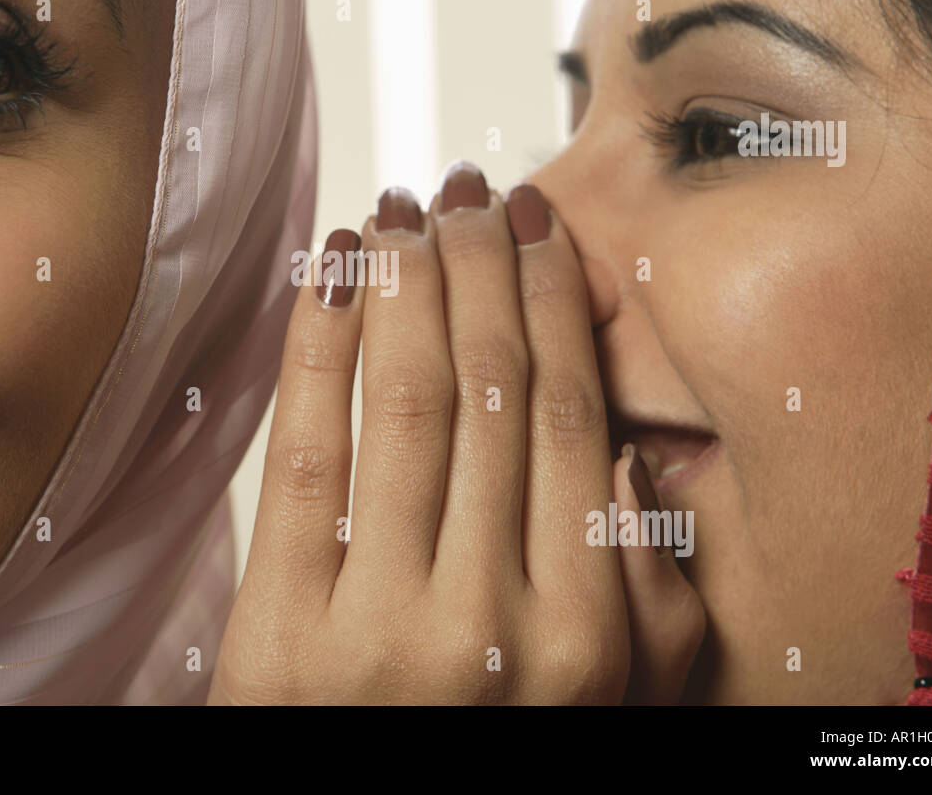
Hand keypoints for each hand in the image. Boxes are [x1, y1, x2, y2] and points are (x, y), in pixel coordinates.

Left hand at [209, 164, 703, 703]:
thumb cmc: (494, 752)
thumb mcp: (609, 701)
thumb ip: (651, 601)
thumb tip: (624, 457)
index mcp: (587, 632)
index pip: (571, 417)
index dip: (552, 302)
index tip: (538, 228)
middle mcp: (496, 624)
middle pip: (494, 390)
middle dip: (481, 268)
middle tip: (470, 192)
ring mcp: (382, 630)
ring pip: (407, 404)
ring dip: (405, 285)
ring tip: (401, 213)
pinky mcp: (280, 638)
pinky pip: (304, 457)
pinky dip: (315, 348)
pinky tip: (324, 273)